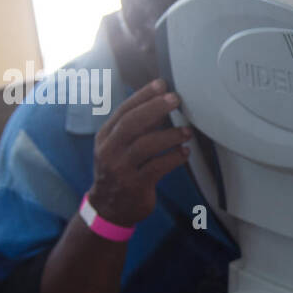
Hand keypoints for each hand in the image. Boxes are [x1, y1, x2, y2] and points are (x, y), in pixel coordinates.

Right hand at [88, 79, 191, 226]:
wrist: (109, 208)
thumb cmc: (119, 171)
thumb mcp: (118, 147)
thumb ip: (136, 128)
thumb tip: (160, 104)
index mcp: (105, 137)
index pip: (123, 110)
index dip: (143, 96)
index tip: (161, 84)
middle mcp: (110, 150)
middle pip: (132, 123)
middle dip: (155, 108)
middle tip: (175, 99)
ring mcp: (121, 168)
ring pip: (145, 145)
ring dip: (170, 135)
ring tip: (187, 131)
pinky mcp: (135, 185)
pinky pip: (157, 167)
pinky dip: (173, 158)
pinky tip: (185, 152)